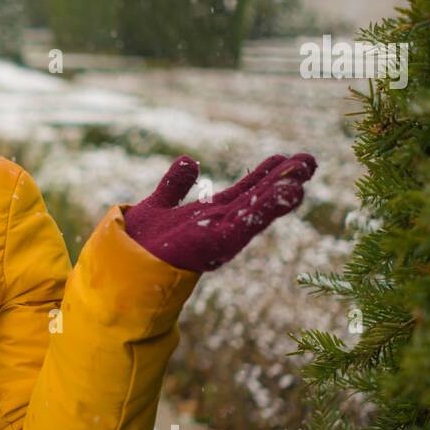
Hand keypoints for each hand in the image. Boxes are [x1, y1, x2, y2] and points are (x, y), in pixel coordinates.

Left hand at [123, 153, 316, 271]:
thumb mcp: (157, 206)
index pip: (244, 192)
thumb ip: (174, 186)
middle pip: (256, 199)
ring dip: (279, 193)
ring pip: (255, 210)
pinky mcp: (212, 244)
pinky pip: (245, 224)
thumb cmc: (139, 245)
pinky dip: (267, 208)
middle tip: (310, 161)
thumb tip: (189, 161)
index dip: (267, 175)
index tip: (290, 158)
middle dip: (282, 181)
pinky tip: (290, 193)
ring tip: (304, 173)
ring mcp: (216, 236)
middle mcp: (217, 226)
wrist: (120, 271)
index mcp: (209, 216)